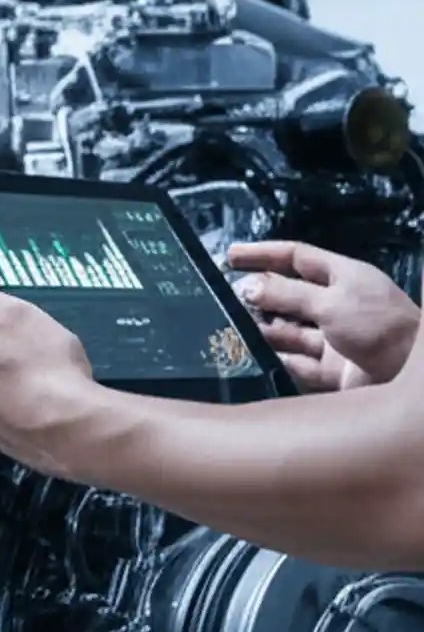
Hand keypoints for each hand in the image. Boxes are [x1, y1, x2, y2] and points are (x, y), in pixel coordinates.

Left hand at [0, 267, 99, 480]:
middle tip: (39, 356)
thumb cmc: (42, 363)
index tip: (26, 332)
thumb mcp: (13, 313)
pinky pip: (10, 414)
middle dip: (5, 355)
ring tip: (47, 381)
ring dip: (15, 383)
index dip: (2, 326)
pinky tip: (47, 406)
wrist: (70, 428)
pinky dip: (24, 408)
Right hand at [227, 241, 419, 390]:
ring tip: (235, 326)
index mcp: (343, 278)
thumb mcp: (330, 302)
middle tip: (226, 296)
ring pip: (291, 331)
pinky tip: (256, 356)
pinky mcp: (333, 371)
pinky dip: (279, 359)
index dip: (263, 254)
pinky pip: (299, 362)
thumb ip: (286, 295)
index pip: (297, 257)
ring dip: (266, 329)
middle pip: (290, 295)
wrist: (411, 377)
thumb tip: (246, 286)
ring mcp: (335, 339)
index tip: (230, 255)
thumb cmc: (378, 326)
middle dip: (260, 295)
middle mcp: (337, 305)